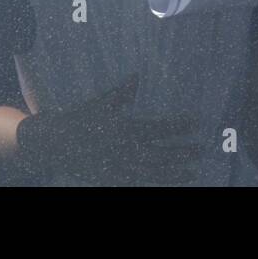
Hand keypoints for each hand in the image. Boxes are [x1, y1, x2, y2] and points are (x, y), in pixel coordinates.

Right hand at [14, 75, 199, 183]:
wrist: (55, 143)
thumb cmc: (79, 118)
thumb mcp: (101, 102)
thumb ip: (122, 92)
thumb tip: (137, 76)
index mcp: (126, 128)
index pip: (161, 127)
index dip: (181, 125)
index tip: (197, 123)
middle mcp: (127, 150)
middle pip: (163, 152)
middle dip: (184, 151)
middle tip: (202, 149)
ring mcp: (121, 167)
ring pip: (156, 171)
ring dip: (176, 171)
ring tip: (194, 171)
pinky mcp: (114, 179)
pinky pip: (140, 182)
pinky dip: (156, 181)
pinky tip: (168, 181)